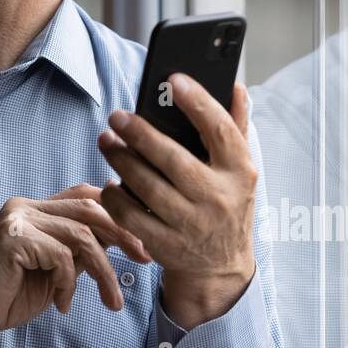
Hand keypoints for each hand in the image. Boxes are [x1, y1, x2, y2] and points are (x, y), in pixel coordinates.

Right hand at [0, 183, 151, 346]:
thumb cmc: (6, 295)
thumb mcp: (53, 270)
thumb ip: (77, 251)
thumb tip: (120, 238)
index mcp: (33, 208)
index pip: (84, 196)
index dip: (117, 213)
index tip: (142, 239)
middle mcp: (25, 206)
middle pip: (89, 207)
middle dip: (124, 233)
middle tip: (146, 258)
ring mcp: (17, 218)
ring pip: (81, 235)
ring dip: (103, 271)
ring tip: (111, 300)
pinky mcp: (14, 238)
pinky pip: (61, 256)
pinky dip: (70, 283)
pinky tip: (62, 304)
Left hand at [96, 75, 258, 328]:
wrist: (221, 266)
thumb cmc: (227, 202)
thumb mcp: (240, 168)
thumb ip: (236, 125)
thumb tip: (234, 85)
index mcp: (240, 171)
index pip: (220, 130)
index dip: (198, 103)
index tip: (174, 80)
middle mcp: (219, 198)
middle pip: (173, 159)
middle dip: (140, 134)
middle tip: (117, 116)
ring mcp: (192, 225)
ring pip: (147, 186)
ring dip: (120, 160)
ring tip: (106, 140)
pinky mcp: (167, 245)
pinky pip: (131, 216)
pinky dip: (115, 196)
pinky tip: (109, 179)